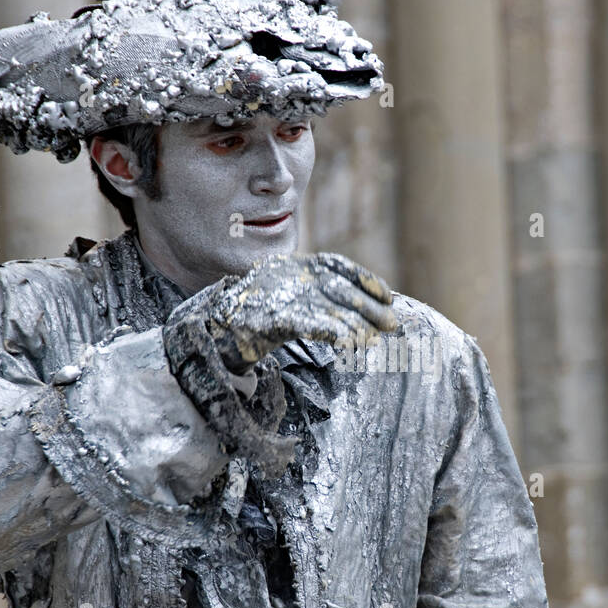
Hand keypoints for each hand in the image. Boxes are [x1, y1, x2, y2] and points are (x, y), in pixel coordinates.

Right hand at [204, 252, 397, 372]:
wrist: (214, 332)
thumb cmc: (255, 317)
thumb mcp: (287, 297)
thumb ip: (315, 297)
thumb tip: (360, 311)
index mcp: (291, 265)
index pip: (336, 264)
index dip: (365, 279)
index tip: (388, 297)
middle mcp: (286, 274)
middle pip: (338, 288)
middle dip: (369, 307)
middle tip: (393, 324)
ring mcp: (277, 295)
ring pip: (328, 309)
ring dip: (357, 325)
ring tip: (374, 340)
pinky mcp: (270, 318)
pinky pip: (309, 324)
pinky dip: (334, 332)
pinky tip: (351, 343)